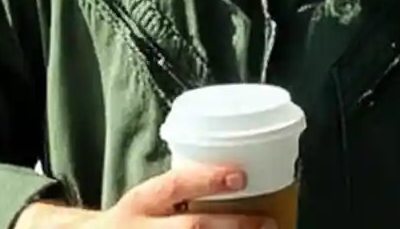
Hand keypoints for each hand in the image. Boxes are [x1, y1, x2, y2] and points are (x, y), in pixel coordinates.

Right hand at [17, 164, 274, 228]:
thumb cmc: (130, 223)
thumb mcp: (144, 203)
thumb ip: (177, 195)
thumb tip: (235, 181)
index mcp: (140, 204)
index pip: (175, 186)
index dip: (207, 179)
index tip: (241, 176)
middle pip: (193, 228)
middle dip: (234, 226)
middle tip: (270, 221)